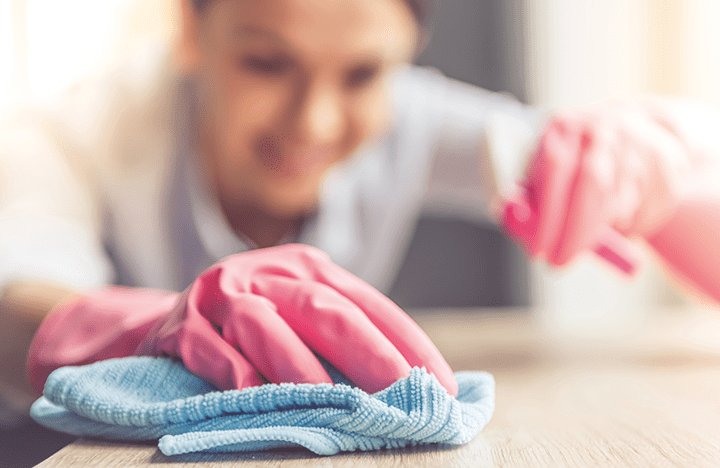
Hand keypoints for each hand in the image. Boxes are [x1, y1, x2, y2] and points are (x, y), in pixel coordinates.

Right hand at [27, 244, 456, 395]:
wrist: (167, 322)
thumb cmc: (252, 328)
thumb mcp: (299, 318)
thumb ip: (343, 342)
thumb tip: (413, 387)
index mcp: (309, 269)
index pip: (368, 304)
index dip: (408, 343)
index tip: (442, 385)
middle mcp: (269, 272)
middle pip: (324, 309)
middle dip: (370, 354)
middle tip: (405, 395)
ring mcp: (222, 293)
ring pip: (264, 323)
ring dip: (299, 365)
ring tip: (332, 403)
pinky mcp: (181, 324)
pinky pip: (207, 347)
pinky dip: (231, 371)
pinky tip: (252, 394)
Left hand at [518, 99, 692, 265]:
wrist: (626, 129)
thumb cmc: (569, 165)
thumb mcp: (540, 175)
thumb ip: (527, 201)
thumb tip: (519, 226)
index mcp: (564, 127)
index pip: (556, 169)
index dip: (547, 214)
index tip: (538, 251)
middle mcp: (603, 129)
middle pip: (594, 183)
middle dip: (576, 231)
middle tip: (559, 263)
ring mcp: (638, 143)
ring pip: (620, 204)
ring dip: (602, 229)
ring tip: (591, 226)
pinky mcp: (666, 163)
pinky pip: (646, 212)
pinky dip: (628, 226)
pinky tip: (620, 213)